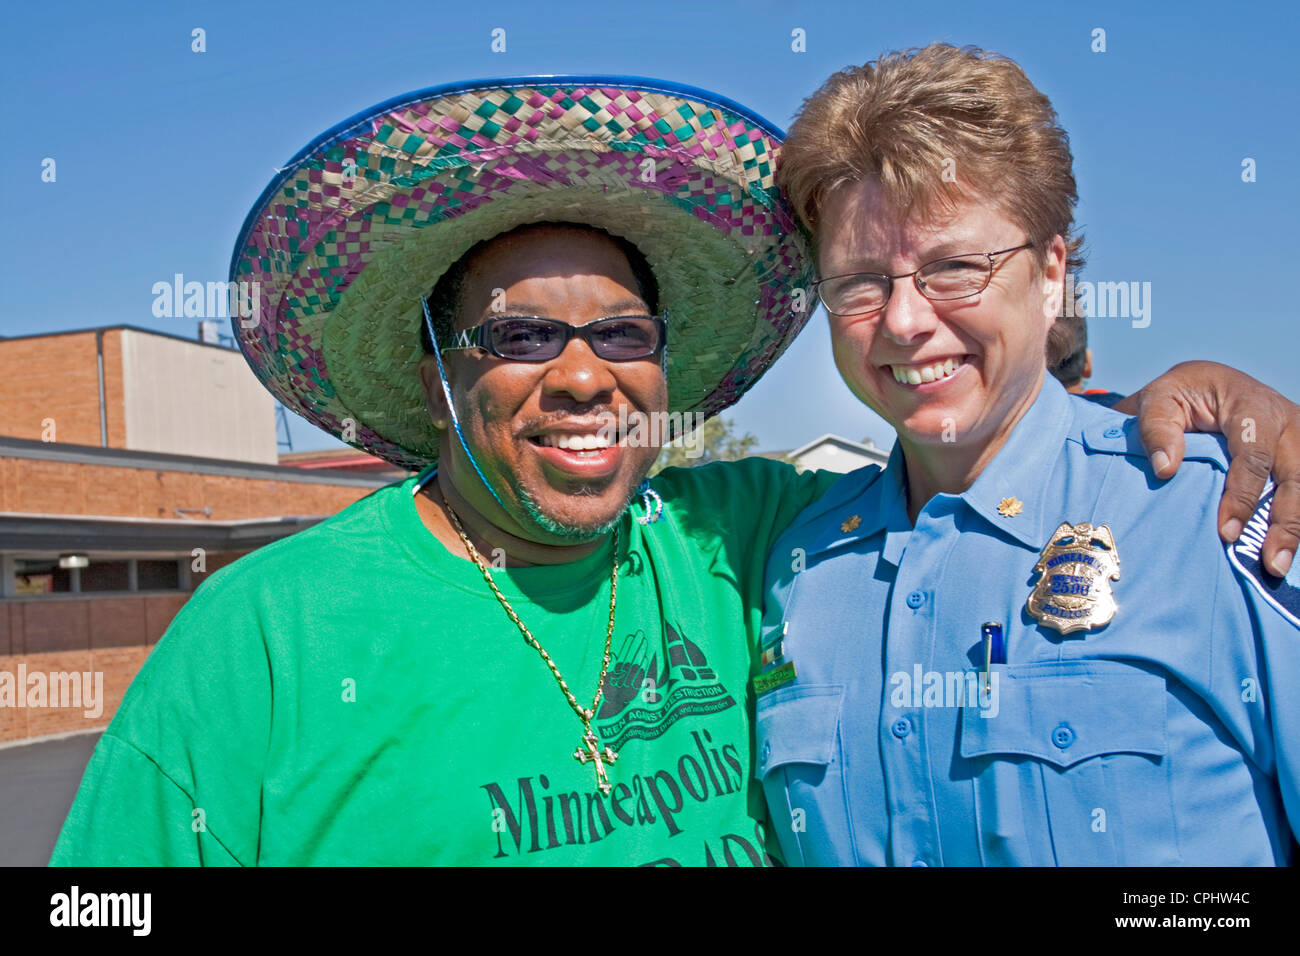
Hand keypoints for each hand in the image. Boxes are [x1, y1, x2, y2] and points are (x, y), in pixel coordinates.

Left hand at [1113, 360, 1297, 576]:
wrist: (1204, 385)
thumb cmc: (1179, 396)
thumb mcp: (1158, 400)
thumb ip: (1157, 429)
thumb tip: (1165, 468)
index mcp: (1251, 406)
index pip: (1253, 455)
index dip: (1243, 495)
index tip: (1228, 532)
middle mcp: (1286, 422)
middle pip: (1296, 475)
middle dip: (1286, 522)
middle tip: (1269, 563)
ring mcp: (1299, 440)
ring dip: (1297, 528)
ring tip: (1276, 566)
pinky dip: (1299, 519)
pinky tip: (1286, 551)